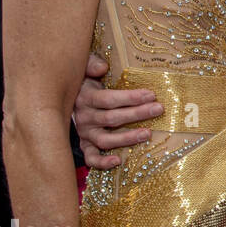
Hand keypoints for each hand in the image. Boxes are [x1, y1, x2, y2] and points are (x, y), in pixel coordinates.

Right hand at [73, 53, 162, 168]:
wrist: (66, 99)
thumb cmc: (86, 81)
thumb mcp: (85, 68)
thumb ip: (91, 64)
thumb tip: (102, 67)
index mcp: (85, 98)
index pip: (108, 99)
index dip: (130, 97)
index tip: (151, 94)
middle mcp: (83, 117)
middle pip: (111, 118)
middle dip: (137, 114)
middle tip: (158, 109)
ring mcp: (84, 133)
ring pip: (105, 139)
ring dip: (127, 138)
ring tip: (148, 133)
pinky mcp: (85, 145)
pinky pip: (91, 158)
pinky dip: (102, 162)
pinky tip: (118, 161)